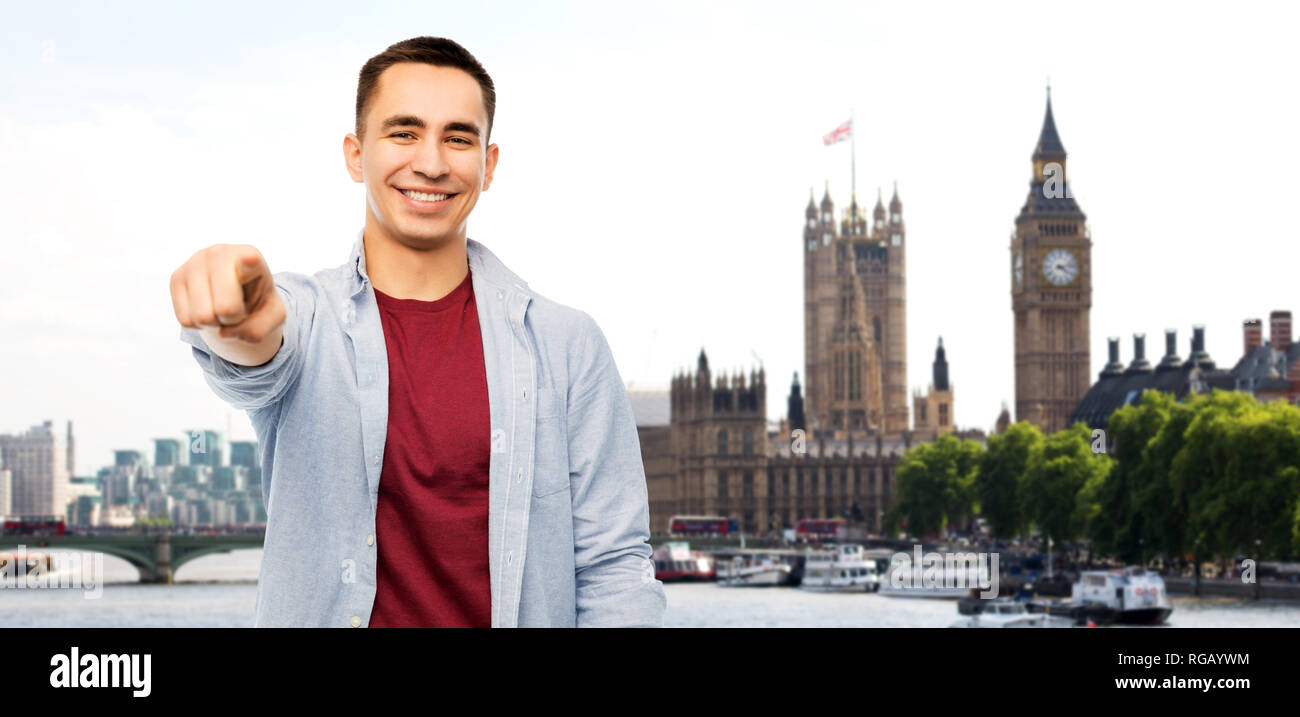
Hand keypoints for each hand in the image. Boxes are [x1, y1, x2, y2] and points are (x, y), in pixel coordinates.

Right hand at [170, 244, 284, 342]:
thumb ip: (258, 329)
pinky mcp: (176, 277)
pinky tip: (207, 307)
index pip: (249, 260)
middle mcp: (219, 253)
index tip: (250, 260)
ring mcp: (194, 263)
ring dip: (214, 323)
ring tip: (222, 308)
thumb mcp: (272, 317)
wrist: (236, 290)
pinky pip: (185, 319)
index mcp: (251, 257)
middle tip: (238, 309)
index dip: (248, 263)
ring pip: (202, 317)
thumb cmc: (257, 300)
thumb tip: (223, 333)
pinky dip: (199, 324)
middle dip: (233, 320)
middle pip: (225, 308)